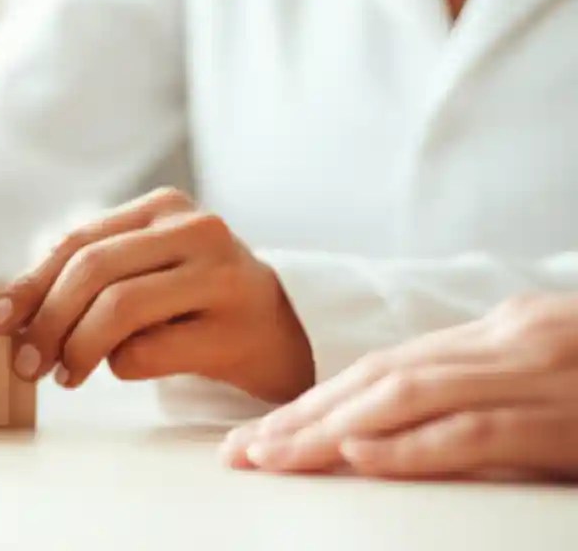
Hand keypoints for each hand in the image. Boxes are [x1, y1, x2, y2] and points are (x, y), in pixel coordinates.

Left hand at [0, 188, 313, 403]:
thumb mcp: (143, 271)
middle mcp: (197, 229)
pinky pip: (152, 350)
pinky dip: (122, 365)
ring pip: (120, 307)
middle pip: (93, 270)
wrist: (282, 334)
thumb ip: (83, 278)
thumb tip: (2, 313)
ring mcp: (223, 276)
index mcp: (164, 207)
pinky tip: (123, 368)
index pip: (77, 242)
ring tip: (64, 376)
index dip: (28, 284)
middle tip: (25, 364)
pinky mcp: (238, 329)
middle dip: (45, 321)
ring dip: (77, 348)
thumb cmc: (194, 303)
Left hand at [221, 294, 577, 480]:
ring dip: (332, 429)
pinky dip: (413, 442)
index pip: (388, 365)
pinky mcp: (565, 416)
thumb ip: (482, 392)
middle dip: (304, 416)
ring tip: (274, 456)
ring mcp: (537, 373)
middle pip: (382, 376)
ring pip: (409, 395)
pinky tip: (361, 455)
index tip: (262, 433)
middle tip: (243, 452)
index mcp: (501, 332)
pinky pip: (476, 429)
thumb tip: (393, 432)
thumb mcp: (549, 375)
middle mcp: (508, 341)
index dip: (318, 399)